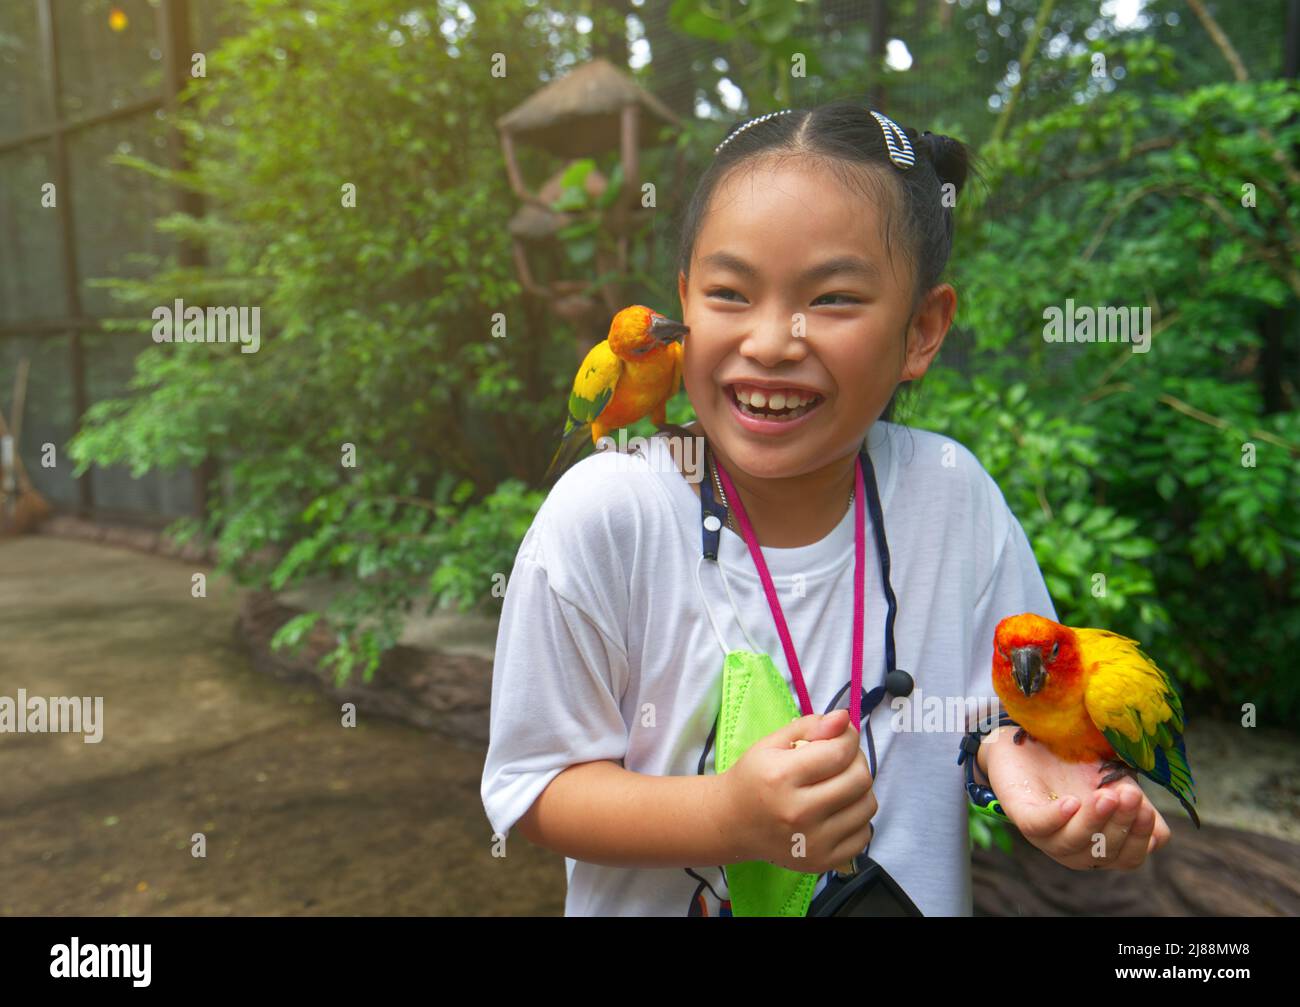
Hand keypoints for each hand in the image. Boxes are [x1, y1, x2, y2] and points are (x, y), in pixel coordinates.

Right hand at [719, 709, 874, 873]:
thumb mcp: (771, 743)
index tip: (842, 735)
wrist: (732, 824)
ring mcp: (812, 841)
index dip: (849, 737)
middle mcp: (798, 812)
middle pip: (859, 779)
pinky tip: (839, 809)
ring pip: (867, 806)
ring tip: (840, 783)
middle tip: (842, 758)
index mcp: (782, 777)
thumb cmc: (753, 778)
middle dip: (857, 760)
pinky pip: (864, 835)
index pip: (840, 752)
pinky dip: (858, 818)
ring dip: (860, 789)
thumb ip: (810, 726)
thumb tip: (844, 719)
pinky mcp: (822, 862)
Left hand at [981, 727, 1171, 869]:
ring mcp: (1045, 834)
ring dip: (1093, 822)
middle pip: (1102, 854)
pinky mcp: (1020, 814)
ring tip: (1105, 795)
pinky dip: (1056, 818)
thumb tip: (1159, 837)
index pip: (1128, 858)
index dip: (1140, 839)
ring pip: (1072, 845)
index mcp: (1101, 842)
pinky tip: (1072, 802)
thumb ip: (1137, 807)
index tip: (1147, 810)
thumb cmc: (1081, 764)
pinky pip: (1037, 827)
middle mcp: (1074, 845)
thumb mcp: (1117, 783)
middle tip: (1128, 795)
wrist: (1038, 734)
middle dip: (1119, 824)